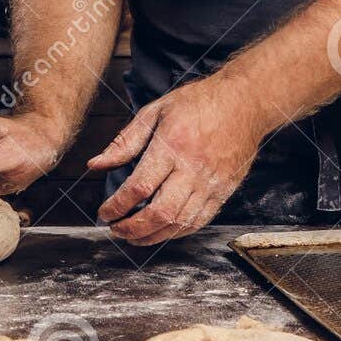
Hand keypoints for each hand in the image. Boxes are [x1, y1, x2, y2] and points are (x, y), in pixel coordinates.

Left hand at [91, 74, 268, 244]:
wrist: (244, 104)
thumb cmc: (197, 104)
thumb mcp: (155, 112)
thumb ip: (125, 141)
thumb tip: (96, 164)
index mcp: (172, 146)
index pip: (140, 186)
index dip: (118, 205)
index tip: (104, 212)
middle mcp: (193, 169)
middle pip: (160, 212)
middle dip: (132, 227)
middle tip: (115, 229)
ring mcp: (212, 184)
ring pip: (179, 223)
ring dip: (152, 236)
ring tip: (132, 236)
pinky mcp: (224, 192)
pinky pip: (199, 221)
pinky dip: (176, 232)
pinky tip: (161, 231)